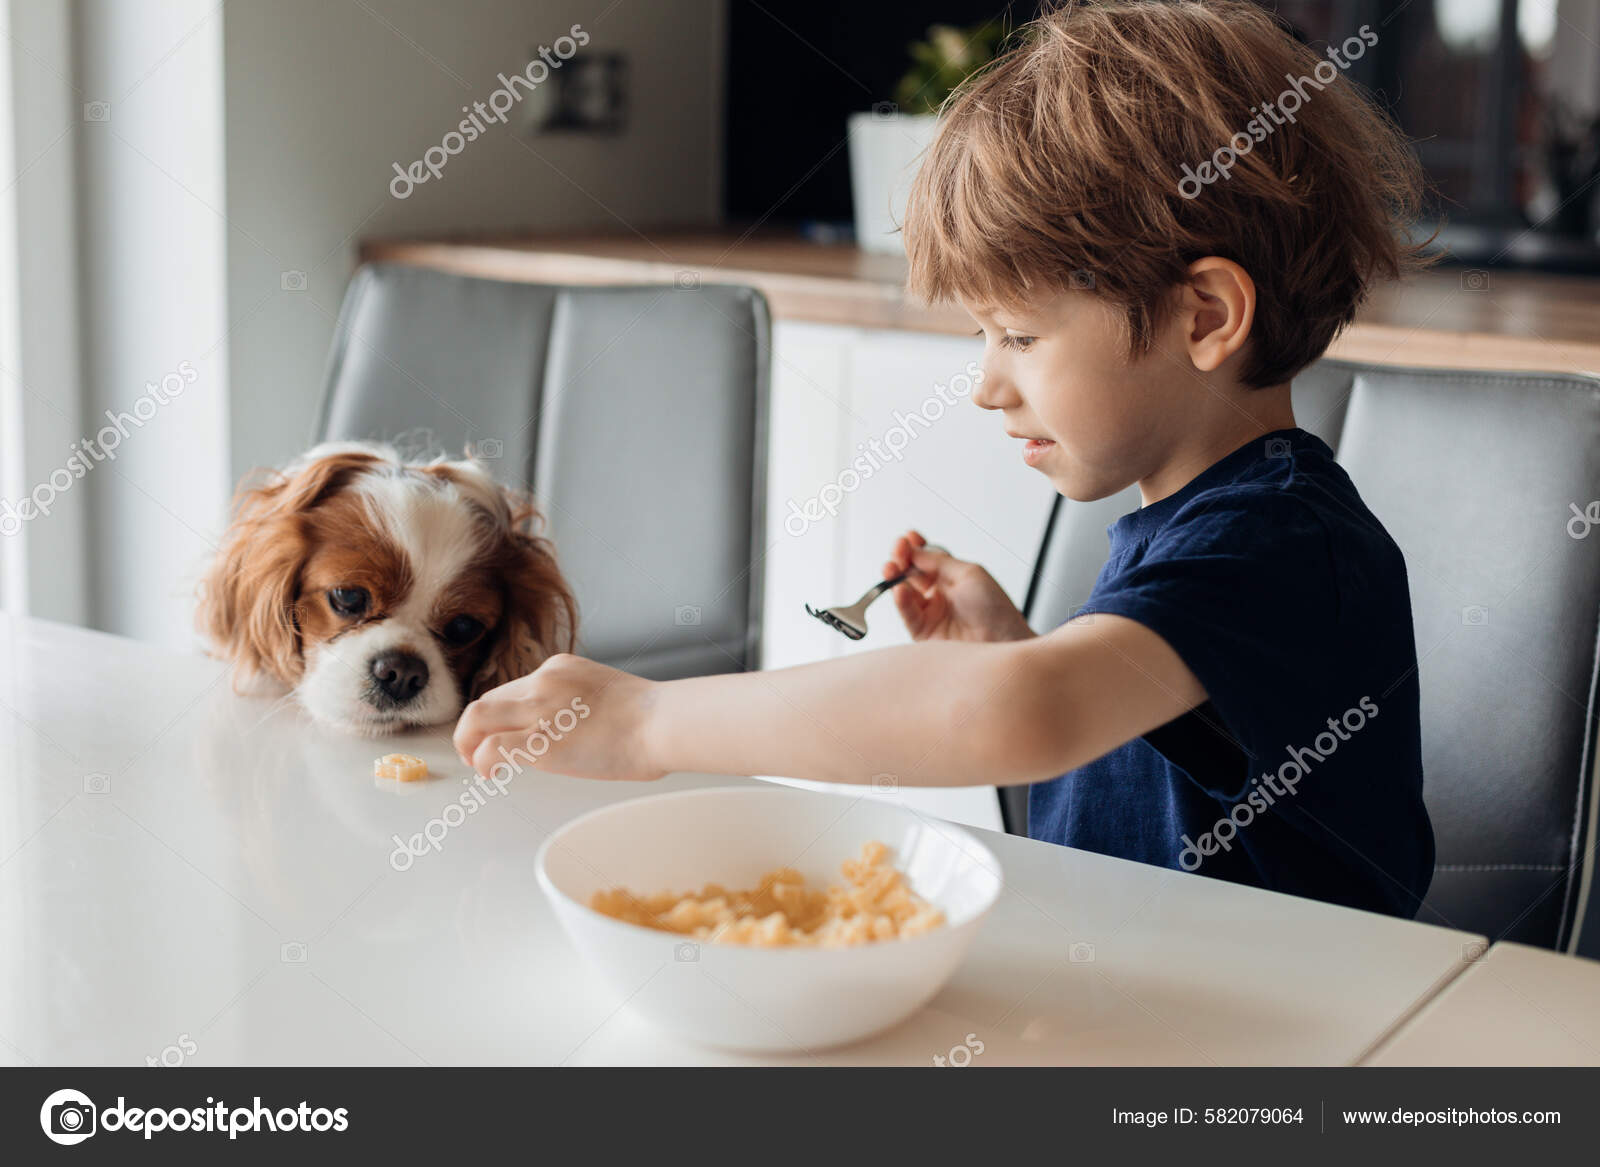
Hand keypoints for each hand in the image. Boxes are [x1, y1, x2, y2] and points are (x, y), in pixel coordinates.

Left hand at [452, 654, 665, 782]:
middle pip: (489, 700)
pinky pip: (491, 748)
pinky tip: (490, 774)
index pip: (514, 688)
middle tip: (477, 752)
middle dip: (476, 728)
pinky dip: (482, 761)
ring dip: (468, 741)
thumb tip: (571, 729)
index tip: (500, 733)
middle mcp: (543, 681)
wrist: (662, 723)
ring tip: (474, 762)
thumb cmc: (651, 717)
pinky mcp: (541, 741)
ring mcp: (539, 709)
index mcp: (560, 668)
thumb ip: (578, 703)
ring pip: (477, 717)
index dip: (500, 715)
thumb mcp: (605, 692)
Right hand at [885, 530, 1033, 643]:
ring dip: (894, 578)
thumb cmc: (995, 609)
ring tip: (892, 569)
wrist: (1002, 641)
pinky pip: (906, 614)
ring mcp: (930, 613)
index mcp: (953, 577)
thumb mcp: (969, 573)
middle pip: (911, 572)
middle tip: (898, 553)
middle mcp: (940, 593)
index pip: (926, 558)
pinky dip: (900, 600)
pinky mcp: (923, 633)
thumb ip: (939, 561)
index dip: (914, 547)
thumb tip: (915, 551)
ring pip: (903, 592)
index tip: (908, 538)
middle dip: (900, 559)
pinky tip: (900, 590)